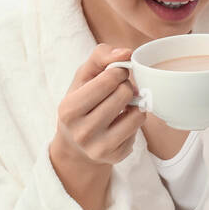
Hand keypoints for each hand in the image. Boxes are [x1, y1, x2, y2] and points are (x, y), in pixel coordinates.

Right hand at [53, 44, 145, 169]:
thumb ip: (100, 57)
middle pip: (124, 94)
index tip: (115, 75)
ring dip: (134, 104)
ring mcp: (99, 147)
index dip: (119, 72)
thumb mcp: (82, 78)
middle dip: (126, 87)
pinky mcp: (116, 156)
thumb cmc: (81, 102)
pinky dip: (133, 121)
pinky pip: (139, 129)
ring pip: (137, 114)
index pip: (109, 79)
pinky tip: (121, 122)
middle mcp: (83, 131)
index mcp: (69, 109)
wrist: (75, 145)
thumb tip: (127, 52)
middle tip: (119, 90)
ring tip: (122, 105)